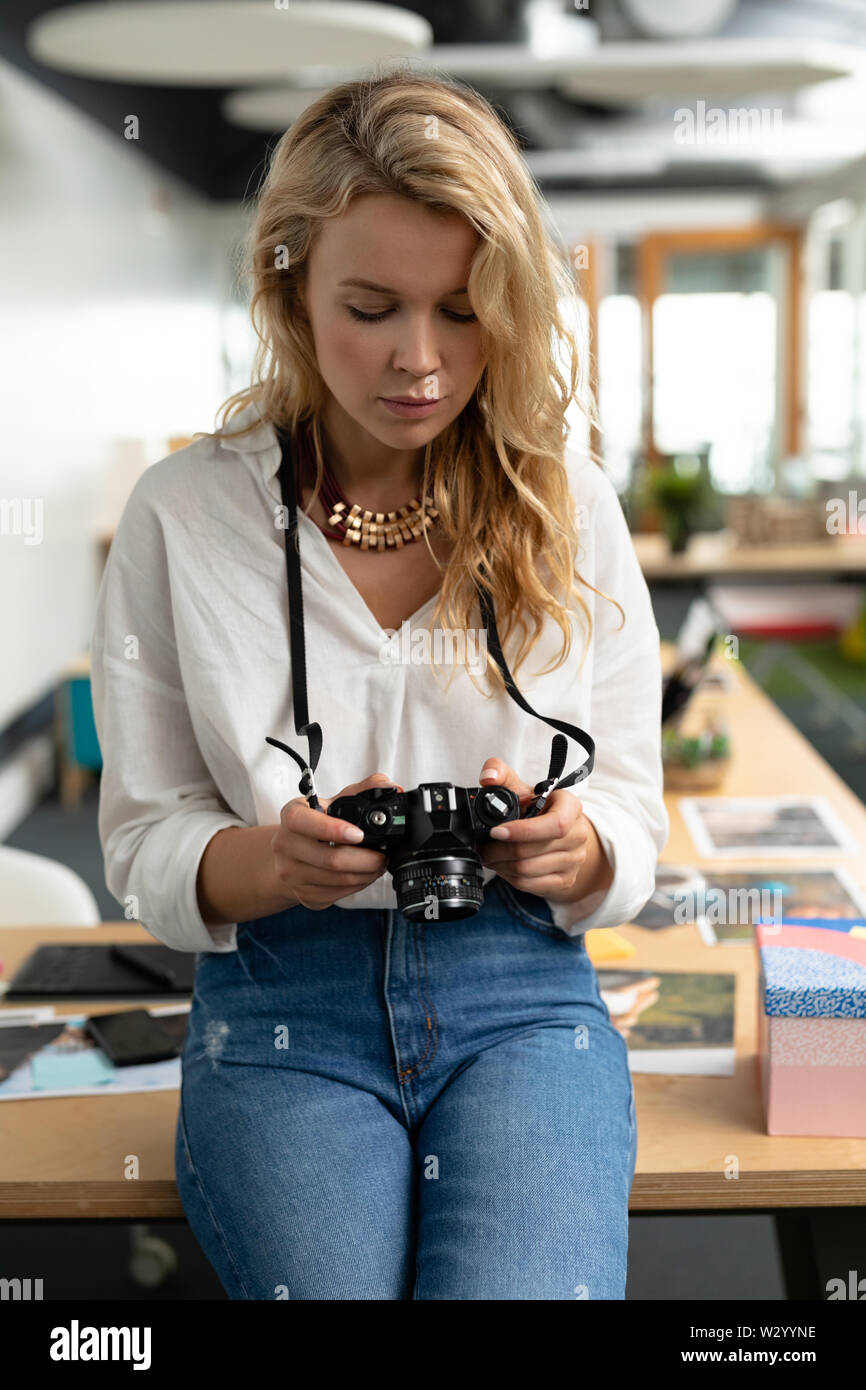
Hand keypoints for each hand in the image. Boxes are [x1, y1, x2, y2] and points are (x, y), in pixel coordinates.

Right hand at [271, 772, 402, 910]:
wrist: (290, 854)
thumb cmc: (316, 823)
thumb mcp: (333, 802)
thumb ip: (362, 791)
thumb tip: (389, 786)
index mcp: (291, 816)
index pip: (304, 822)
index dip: (333, 829)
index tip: (359, 834)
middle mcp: (284, 845)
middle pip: (330, 859)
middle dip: (366, 859)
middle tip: (383, 855)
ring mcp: (291, 873)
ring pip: (338, 880)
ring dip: (367, 874)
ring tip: (378, 865)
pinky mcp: (303, 894)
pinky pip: (337, 894)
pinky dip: (358, 886)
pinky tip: (364, 875)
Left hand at [476, 758, 612, 905]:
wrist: (559, 833)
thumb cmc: (537, 808)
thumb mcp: (522, 787)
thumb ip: (501, 774)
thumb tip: (489, 776)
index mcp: (570, 807)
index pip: (555, 825)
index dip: (523, 831)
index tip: (496, 831)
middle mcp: (578, 834)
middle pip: (533, 850)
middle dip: (500, 850)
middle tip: (483, 847)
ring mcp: (574, 860)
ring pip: (528, 870)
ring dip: (501, 865)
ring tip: (490, 856)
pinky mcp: (565, 880)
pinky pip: (530, 885)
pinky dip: (510, 878)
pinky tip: (502, 867)